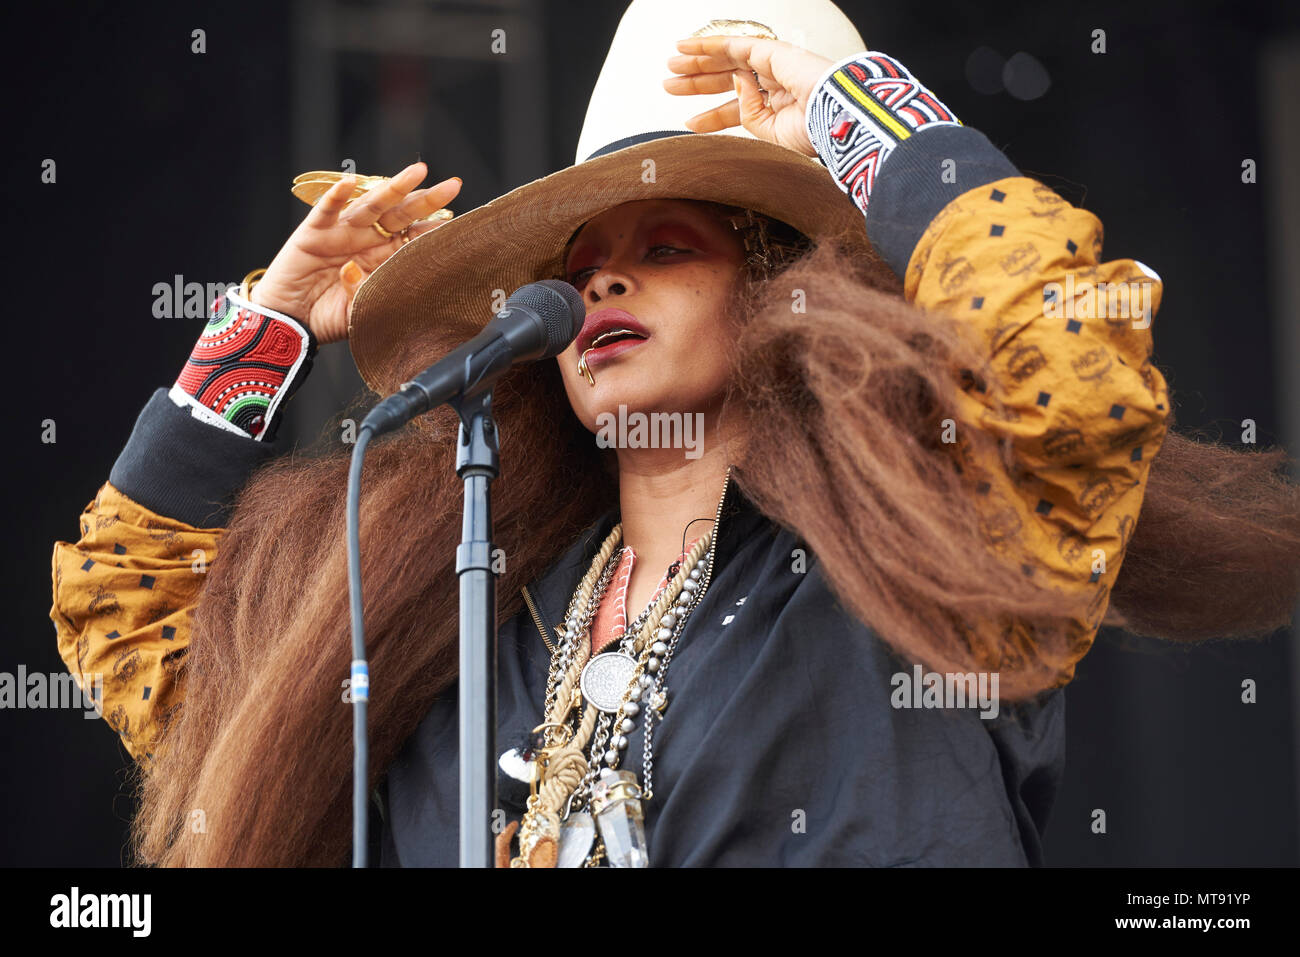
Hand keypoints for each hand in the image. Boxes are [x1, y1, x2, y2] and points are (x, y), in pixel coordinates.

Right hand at [249, 162, 460, 344]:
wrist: (290, 323)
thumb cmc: (330, 317)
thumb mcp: (367, 308)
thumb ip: (383, 290)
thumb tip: (401, 271)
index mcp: (383, 258)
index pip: (414, 237)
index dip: (435, 228)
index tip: (462, 221)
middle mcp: (366, 239)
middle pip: (401, 214)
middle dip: (427, 200)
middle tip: (453, 186)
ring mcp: (341, 232)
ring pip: (371, 205)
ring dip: (394, 188)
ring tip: (418, 172)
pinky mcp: (313, 232)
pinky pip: (327, 210)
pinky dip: (337, 196)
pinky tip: (351, 183)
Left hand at [664, 36, 833, 156]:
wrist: (836, 119)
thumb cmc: (815, 132)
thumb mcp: (770, 136)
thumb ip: (749, 116)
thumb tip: (734, 90)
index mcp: (778, 109)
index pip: (737, 110)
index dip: (712, 116)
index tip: (690, 123)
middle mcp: (774, 85)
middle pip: (727, 83)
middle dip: (698, 84)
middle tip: (671, 87)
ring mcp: (773, 67)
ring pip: (727, 62)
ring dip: (698, 63)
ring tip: (672, 66)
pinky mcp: (771, 52)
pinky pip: (733, 45)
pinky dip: (708, 45)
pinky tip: (687, 47)